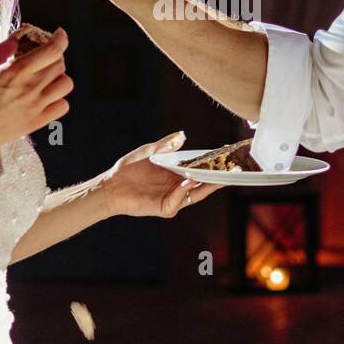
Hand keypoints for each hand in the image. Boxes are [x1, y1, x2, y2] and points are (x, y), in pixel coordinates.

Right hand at [0, 28, 72, 160]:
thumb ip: (1, 52)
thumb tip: (16, 38)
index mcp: (16, 72)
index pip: (52, 50)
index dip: (60, 39)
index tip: (59, 35)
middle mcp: (29, 88)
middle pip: (60, 65)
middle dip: (55, 57)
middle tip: (45, 59)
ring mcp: (35, 106)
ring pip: (66, 84)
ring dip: (59, 78)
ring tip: (47, 79)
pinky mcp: (37, 122)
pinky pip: (63, 106)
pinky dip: (59, 99)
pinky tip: (46, 98)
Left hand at [98, 131, 221, 217]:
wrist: (110, 185)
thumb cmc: (128, 168)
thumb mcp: (149, 151)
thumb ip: (166, 145)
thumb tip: (182, 136)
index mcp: (176, 175)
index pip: (199, 171)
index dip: (212, 166)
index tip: (225, 157)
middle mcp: (177, 188)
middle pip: (202, 185)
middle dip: (217, 179)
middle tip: (232, 170)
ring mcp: (171, 198)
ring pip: (194, 195)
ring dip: (205, 186)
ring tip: (217, 177)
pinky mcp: (162, 208)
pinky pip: (177, 201)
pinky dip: (183, 192)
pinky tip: (188, 183)